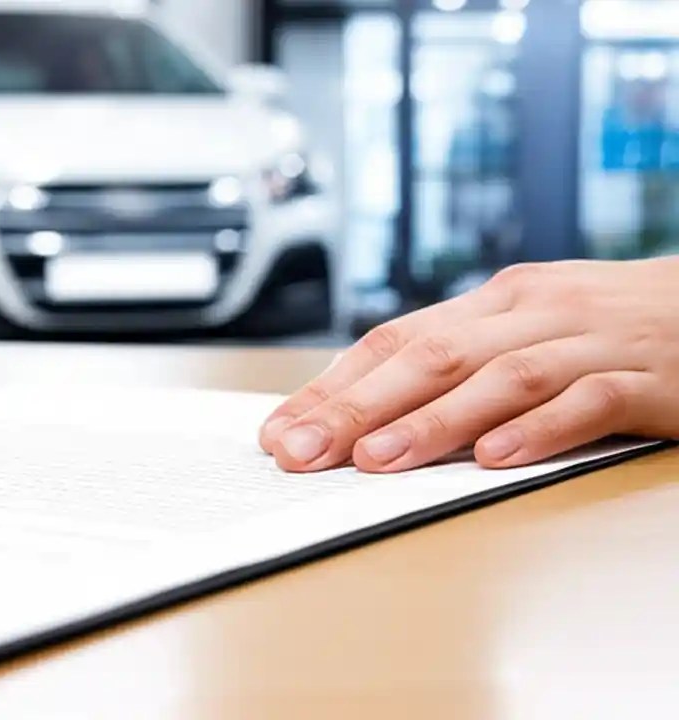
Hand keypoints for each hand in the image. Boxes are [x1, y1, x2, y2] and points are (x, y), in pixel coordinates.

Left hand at [260, 258, 678, 472]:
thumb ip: (455, 362)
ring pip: (502, 377)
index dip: (334, 386)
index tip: (280, 431)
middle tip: (302, 451)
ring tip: (376, 460)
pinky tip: (496, 459)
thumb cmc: (607, 327)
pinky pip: (589, 403)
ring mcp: (593, 342)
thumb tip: (359, 412)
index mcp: (495, 301)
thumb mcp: (524, 327)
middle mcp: (535, 312)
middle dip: (358, 406)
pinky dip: (540, 429)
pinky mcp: (651, 379)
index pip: (396, 339)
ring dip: (433, 421)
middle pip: (433, 356)